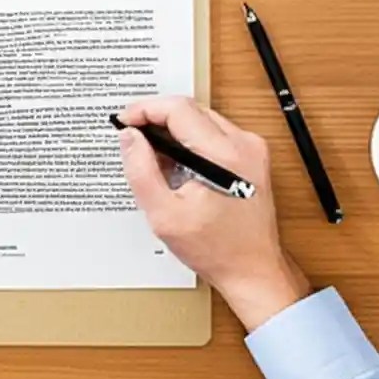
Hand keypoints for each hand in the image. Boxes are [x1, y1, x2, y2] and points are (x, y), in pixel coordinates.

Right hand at [116, 97, 311, 330]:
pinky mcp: (252, 157)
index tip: (126, 121)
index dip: (145, 109)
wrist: (253, 270)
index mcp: (224, 155)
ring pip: (201, 119)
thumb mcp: (164, 214)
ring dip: (173, 130)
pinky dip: (191, 141)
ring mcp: (251, 150)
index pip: (178, 109)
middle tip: (133, 137)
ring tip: (154, 157)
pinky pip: (214, 134)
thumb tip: (129, 138)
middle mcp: (243, 145)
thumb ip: (141, 170)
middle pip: (190, 109)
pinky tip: (177, 166)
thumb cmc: (217, 249)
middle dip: (156, 118)